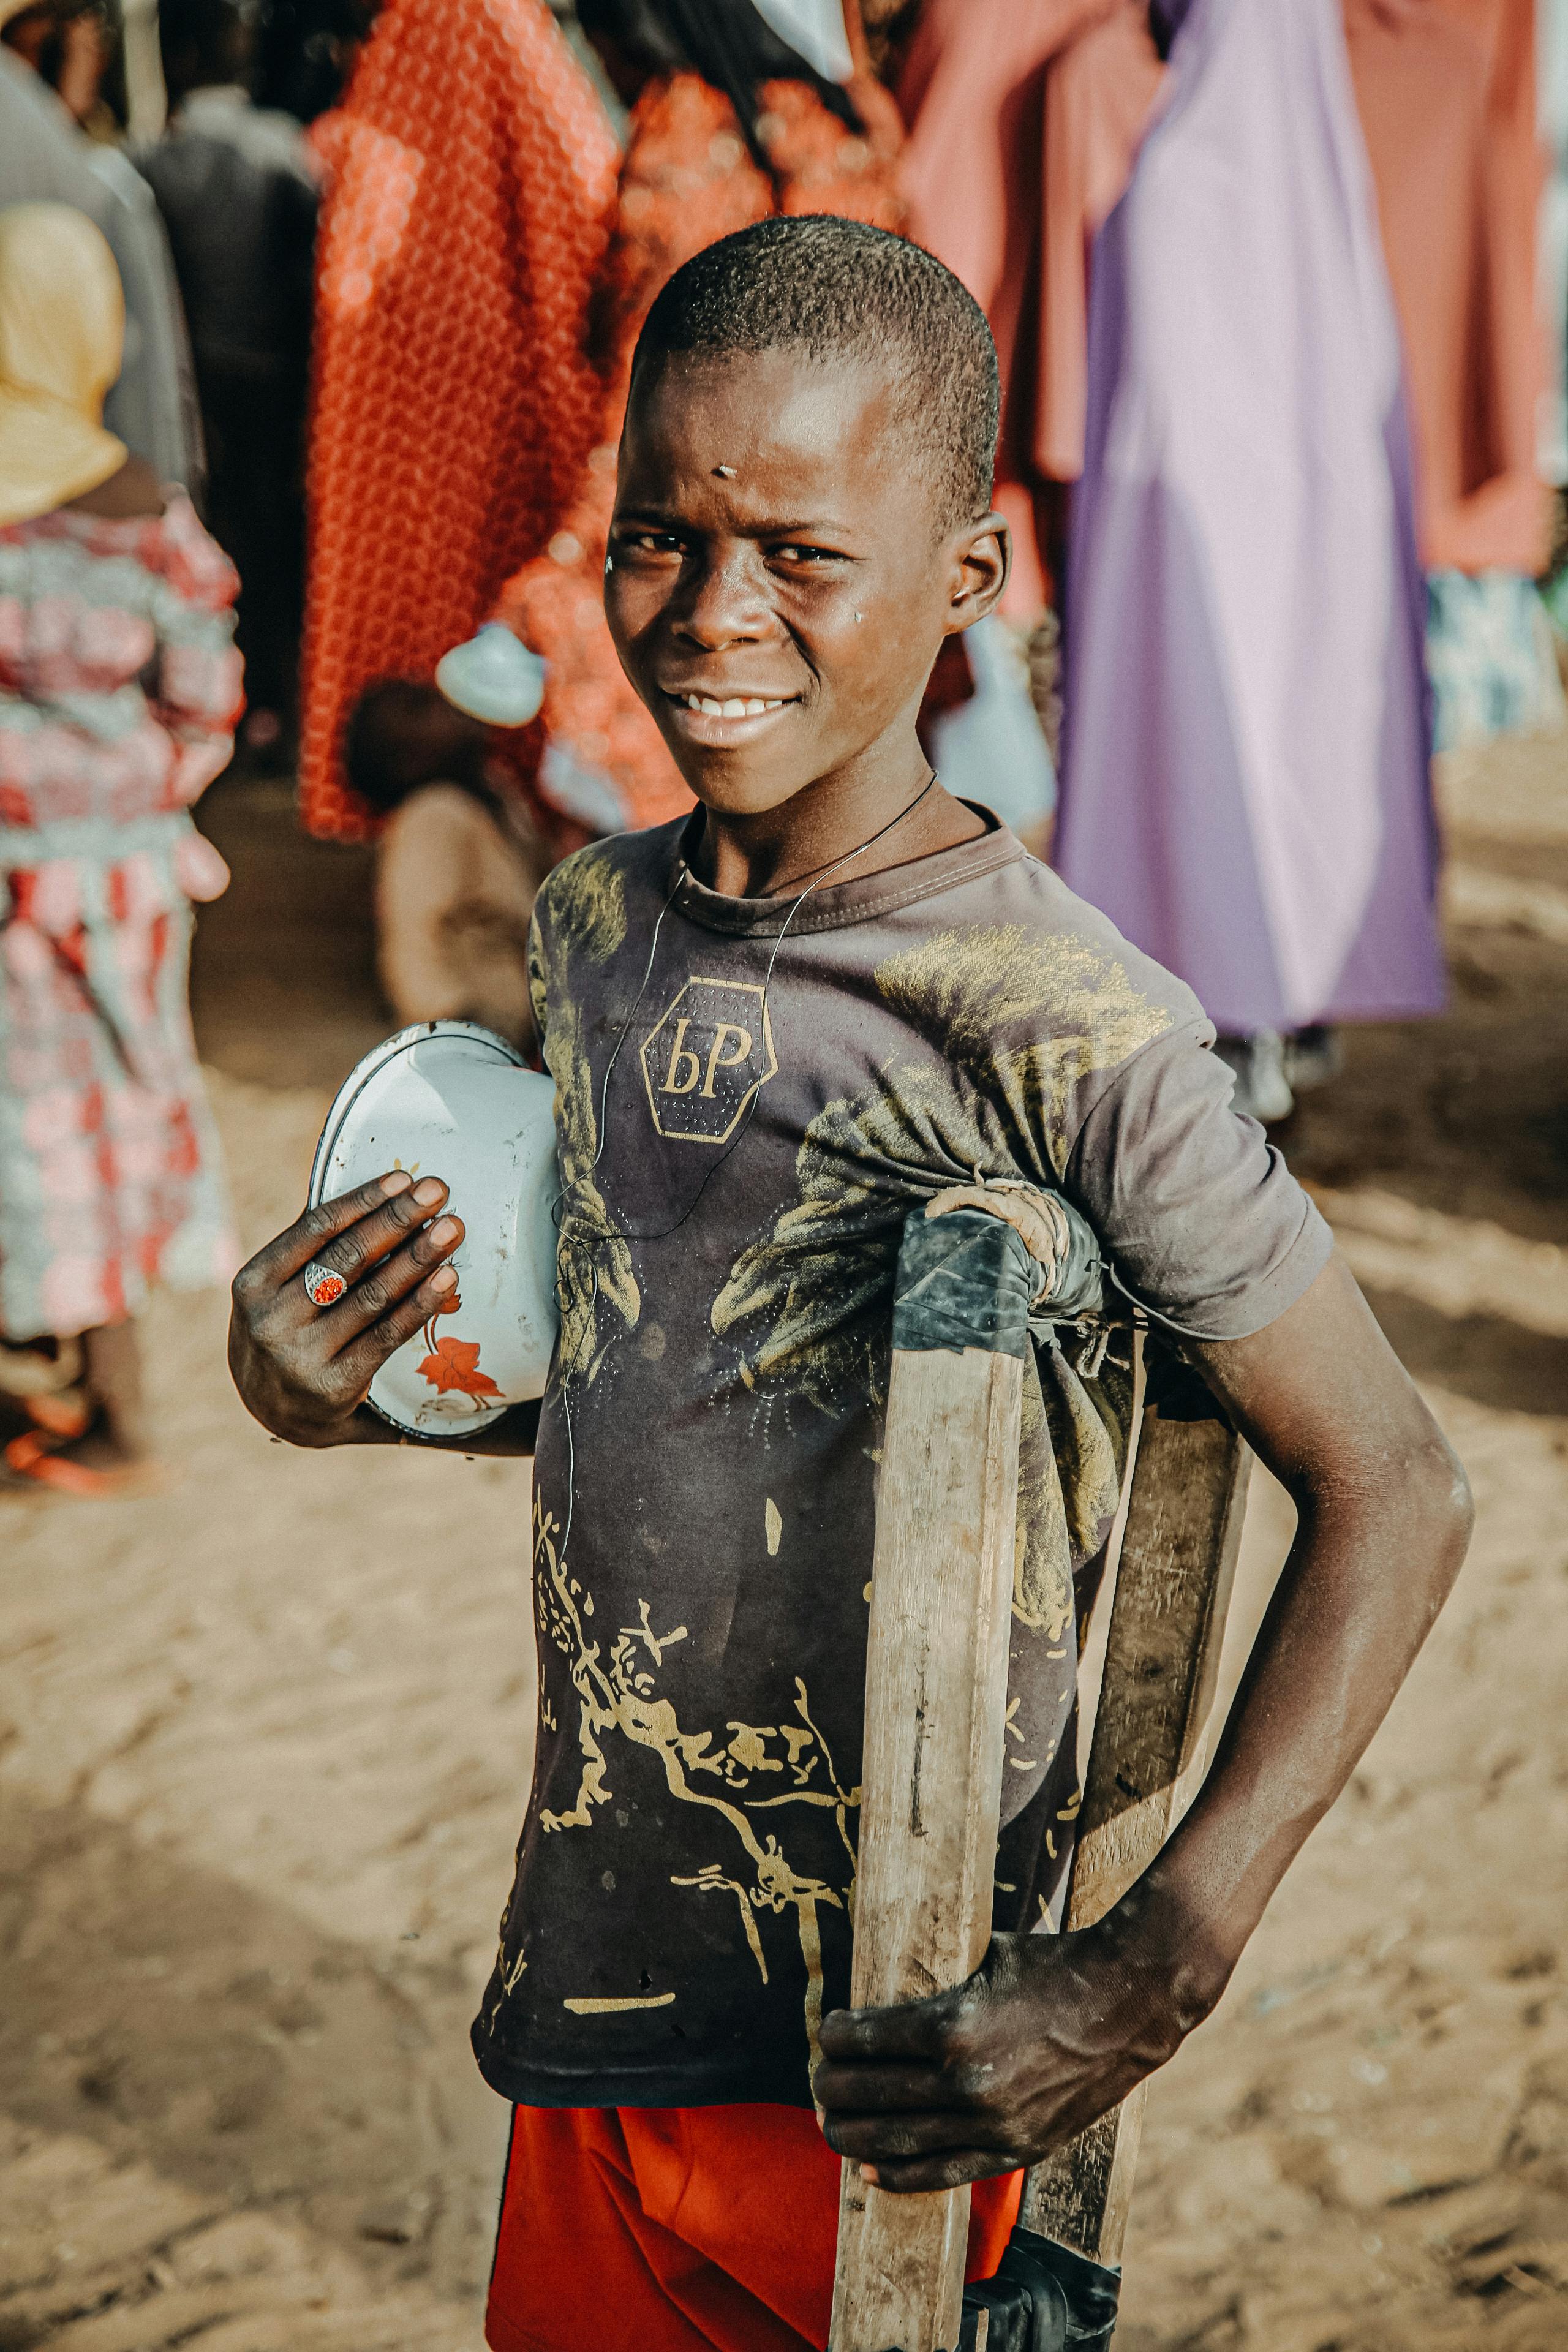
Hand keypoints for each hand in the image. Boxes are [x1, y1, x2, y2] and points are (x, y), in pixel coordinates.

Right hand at [228, 1172, 464, 1446]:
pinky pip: (386, 1336)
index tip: (403, 1179)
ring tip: (452, 1228)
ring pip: (371, 1296)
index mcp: (254, 1282)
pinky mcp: (334, 1386)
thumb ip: (313, 1248)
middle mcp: (271, 1319)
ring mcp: (301, 1356)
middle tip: (438, 1191)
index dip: (363, 1201)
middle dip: (397, 1220)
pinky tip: (446, 1278)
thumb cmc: (288, 1331)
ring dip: (418, 1257)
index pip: (315, 1229)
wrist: (276, 1413)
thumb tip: (373, 1193)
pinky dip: (420, 1304)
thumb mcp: (278, 1290)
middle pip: (346, 1258)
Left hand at [813, 1903, 1223, 2193]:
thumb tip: (889, 1994)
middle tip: (818, 2081)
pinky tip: (872, 2172)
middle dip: (832, 2087)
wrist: (1130, 2001)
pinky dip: (902, 2176)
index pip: (865, 2041)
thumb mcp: (983, 1961)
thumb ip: (938, 1985)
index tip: (826, 2034)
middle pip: (870, 2094)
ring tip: (831, 2126)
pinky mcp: (1017, 2148)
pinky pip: (945, 2172)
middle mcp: (964, 2082)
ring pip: (898, 2140)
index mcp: (951, 2026)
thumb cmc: (1052, 1966)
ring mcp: (991, 2122)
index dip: (835, 2038)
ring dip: (854, 2135)